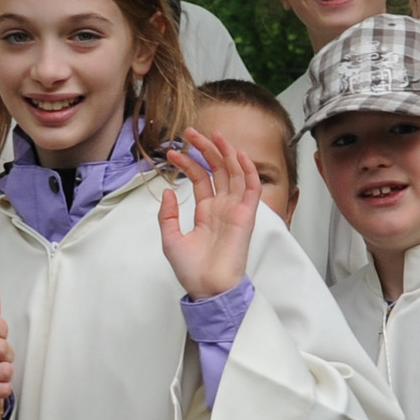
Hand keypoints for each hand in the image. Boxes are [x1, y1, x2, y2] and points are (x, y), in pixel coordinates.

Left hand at [160, 127, 259, 300]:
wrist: (208, 288)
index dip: (188, 163)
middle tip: (190, 132)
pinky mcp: (247, 215)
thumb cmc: (192, 270)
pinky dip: (247, 169)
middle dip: (205, 148)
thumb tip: (168, 191)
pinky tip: (236, 154)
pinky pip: (251, 187)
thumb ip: (168, 215)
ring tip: (212, 134)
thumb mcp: (171, 239)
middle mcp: (223, 207)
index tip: (172, 153)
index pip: (201, 178)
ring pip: (234, 172)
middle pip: (217, 169)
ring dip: (225, 152)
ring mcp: (236, 209)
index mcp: (207, 211)